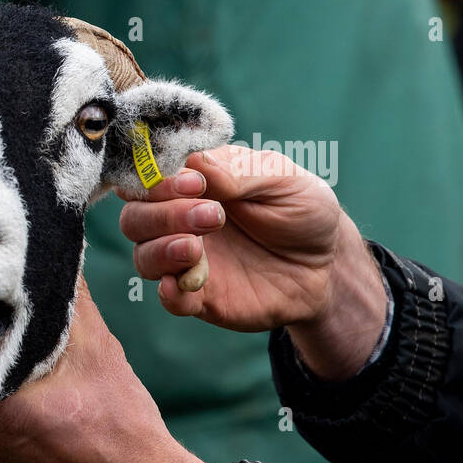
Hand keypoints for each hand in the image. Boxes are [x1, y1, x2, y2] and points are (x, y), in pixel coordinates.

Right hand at [118, 146, 386, 379]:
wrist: (328, 267)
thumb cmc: (303, 212)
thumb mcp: (284, 180)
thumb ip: (239, 171)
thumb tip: (193, 165)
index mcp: (194, 185)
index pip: (148, 178)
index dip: (158, 180)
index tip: (193, 183)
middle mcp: (179, 222)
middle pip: (134, 218)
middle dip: (162, 215)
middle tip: (212, 216)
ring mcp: (186, 261)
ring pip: (143, 256)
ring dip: (161, 250)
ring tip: (196, 247)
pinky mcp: (199, 297)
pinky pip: (168, 298)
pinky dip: (168, 292)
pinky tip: (182, 285)